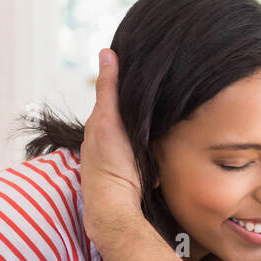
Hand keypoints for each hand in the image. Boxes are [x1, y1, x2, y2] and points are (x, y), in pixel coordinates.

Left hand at [80, 49, 143, 240]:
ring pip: (132, 136)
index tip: (144, 71)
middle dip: (137, 108)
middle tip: (159, 95)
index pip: (112, 97)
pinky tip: (158, 151)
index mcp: (98, 125)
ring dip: (144, 130)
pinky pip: (139, 155)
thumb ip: (109, 89)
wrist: (114, 209)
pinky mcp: (128, 174)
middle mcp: (103, 142)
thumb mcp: (109, 121)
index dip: (126, 85)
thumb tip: (107, 52)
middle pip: (123, 117)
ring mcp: (115, 159)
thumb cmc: (110, 167)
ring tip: (162, 120)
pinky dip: (147, 149)